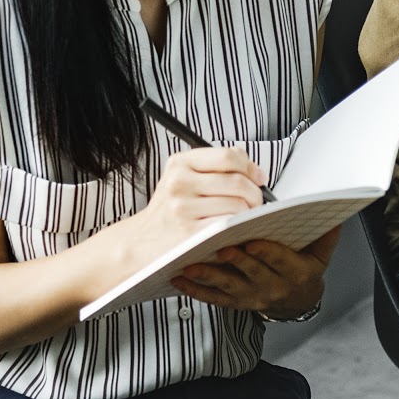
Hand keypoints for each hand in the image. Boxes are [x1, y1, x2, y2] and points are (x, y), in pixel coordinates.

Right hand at [132, 147, 267, 259]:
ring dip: (249, 214)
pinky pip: (229, 225)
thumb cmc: (170, 210)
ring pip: (237, 205)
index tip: (258, 178)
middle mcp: (179, 183)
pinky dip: (239, 228)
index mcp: (180, 164)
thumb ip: (216, 167)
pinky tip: (234, 230)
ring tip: (242, 218)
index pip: (228, 156)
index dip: (250, 167)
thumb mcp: (183, 178)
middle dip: (255, 193)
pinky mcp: (190, 233)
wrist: (140, 242)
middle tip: (255, 202)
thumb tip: (255, 170)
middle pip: (237, 182)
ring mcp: (183, 208)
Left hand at [172, 224, 340, 317]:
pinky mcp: (234, 303)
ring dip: (209, 276)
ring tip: (190, 265)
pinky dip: (195, 290)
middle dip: (236, 261)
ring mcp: (251, 297)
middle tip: (220, 247)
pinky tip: (179, 279)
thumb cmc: (304, 270)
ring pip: (228, 287)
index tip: (253, 241)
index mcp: (293, 272)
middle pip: (251, 273)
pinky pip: (213, 298)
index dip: (267, 252)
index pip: (280, 260)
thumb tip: (335, 214)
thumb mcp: (320, 254)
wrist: (297, 301)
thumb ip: (326, 235)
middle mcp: (271, 287)